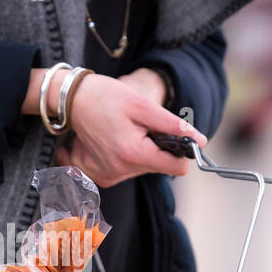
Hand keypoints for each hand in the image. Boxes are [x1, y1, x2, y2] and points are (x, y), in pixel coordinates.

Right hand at [52, 73, 204, 186]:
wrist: (72, 100)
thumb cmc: (105, 97)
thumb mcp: (142, 105)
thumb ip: (173, 126)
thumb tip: (199, 141)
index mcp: (133, 153)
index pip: (177, 168)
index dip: (183, 151)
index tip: (176, 136)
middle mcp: (120, 170)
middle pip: (160, 168)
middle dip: (158, 148)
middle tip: (142, 126)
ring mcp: (110, 175)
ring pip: (145, 169)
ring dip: (144, 151)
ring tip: (128, 131)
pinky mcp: (103, 175)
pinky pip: (129, 170)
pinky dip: (131, 156)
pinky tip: (119, 140)